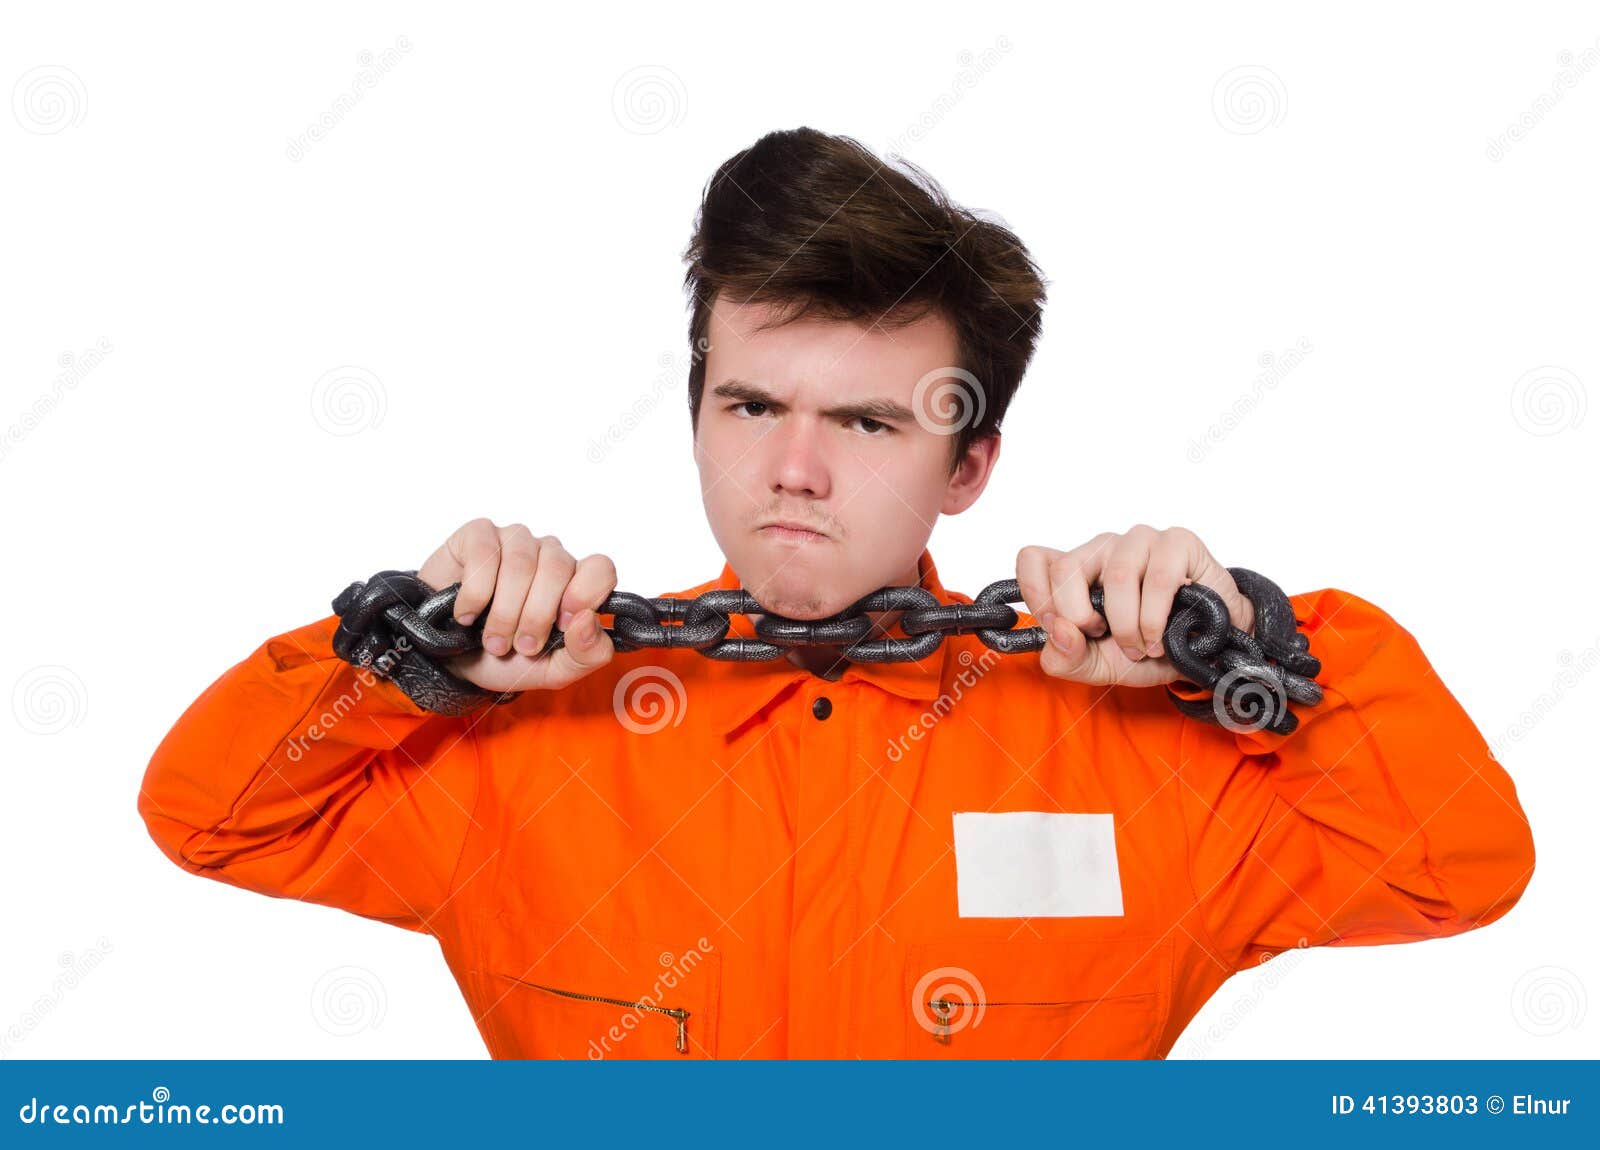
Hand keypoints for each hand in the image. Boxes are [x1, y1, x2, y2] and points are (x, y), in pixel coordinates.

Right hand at [417, 519, 616, 692]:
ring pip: (521, 564)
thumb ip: (586, 654)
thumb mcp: (552, 670)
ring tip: (493, 640)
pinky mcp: (479, 535)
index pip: (601, 568)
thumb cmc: (506, 659)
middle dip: (536, 616)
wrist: (448, 660)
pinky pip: (486, 555)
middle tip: (521, 646)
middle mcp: (550, 556)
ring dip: (505, 612)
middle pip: (558, 568)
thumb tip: (589, 620)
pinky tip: (468, 615)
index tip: (563, 624)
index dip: (586, 593)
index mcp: (575, 583)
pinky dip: (476, 593)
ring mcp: (515, 541)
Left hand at [1016, 525, 1255, 687]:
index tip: (1055, 625)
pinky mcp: (1177, 543)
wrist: (1202, 653)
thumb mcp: (1096, 666)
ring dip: (1127, 625)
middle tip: (1104, 636)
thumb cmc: (1146, 650)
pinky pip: (1160, 579)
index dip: (1035, 592)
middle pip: (1065, 568)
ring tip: (1140, 646)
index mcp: (1075, 571)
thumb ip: (1063, 657)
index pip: (1033, 559)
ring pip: (1116, 575)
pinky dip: (1156, 620)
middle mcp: (1102, 549)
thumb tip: (1058, 631)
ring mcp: (1139, 541)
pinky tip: (1160, 637)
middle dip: (1081, 617)